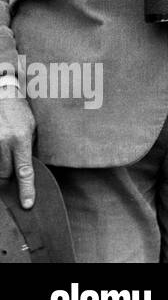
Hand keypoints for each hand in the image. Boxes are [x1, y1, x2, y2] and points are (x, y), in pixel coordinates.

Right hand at [0, 89, 35, 208]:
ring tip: (6, 152)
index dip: (26, 189)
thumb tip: (30, 170)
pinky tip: (2, 153)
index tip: (27, 204)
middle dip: (10, 175)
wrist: (2, 95)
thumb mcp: (32, 127)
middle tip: (13, 164)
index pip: (24, 171)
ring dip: (1, 167)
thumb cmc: (20, 112)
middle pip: (5, 174)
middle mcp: (3, 142)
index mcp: (21, 139)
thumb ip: (30, 148)